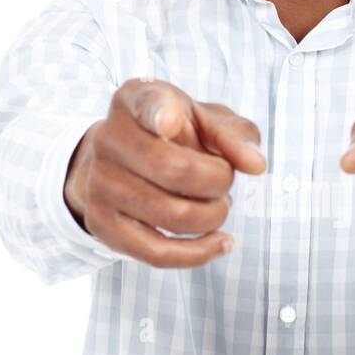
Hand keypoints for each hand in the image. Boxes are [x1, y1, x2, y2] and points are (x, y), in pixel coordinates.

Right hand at [64, 78, 266, 267]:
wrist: (121, 161)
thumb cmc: (176, 136)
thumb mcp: (207, 122)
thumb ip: (235, 136)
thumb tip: (255, 165)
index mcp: (136, 100)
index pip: (147, 104)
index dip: (160, 114)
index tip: (171, 122)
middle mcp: (109, 139)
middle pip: (174, 170)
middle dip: (218, 182)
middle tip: (224, 182)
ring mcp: (99, 183)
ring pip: (171, 215)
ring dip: (212, 217)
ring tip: (217, 207)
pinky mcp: (101, 224)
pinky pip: (156, 252)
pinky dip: (198, 253)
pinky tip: (220, 243)